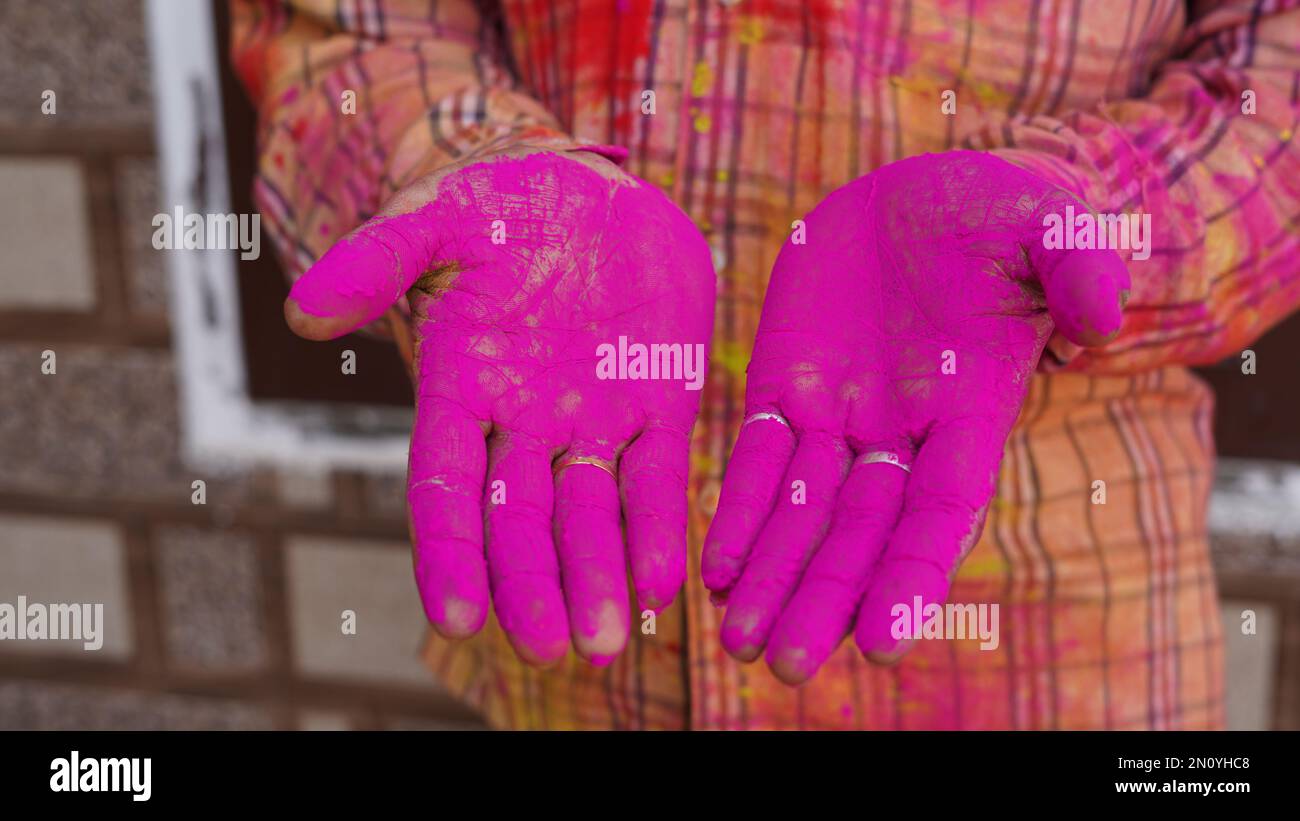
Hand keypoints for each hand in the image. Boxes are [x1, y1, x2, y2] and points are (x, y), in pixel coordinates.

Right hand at [286, 147, 714, 665]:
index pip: (444, 488)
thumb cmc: (501, 206)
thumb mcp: (435, 218)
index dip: (450, 553)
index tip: (456, 618)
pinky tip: (666, 580)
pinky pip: (660, 476)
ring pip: (592, 514)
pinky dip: (661, 527)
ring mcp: (594, 418)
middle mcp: (524, 422)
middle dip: (532, 585)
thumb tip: (302, 314)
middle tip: (552, 649)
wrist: (592, 190)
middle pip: (521, 521)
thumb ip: (376, 261)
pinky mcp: (661, 403)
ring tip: (607, 641)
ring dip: (598, 575)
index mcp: (461, 388)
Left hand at [702, 151, 1128, 682]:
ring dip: (772, 576)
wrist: (916, 194)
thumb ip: (1076, 265)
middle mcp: (902, 434)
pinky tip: (715, 572)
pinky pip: (755, 460)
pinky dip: (737, 513)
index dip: (913, 574)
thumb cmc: (997, 212)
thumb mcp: (1045, 225)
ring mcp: (840, 416)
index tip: (881, 641)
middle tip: (788, 665)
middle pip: (861, 533)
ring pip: (801, 512)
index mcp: (971, 412)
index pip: (943, 510)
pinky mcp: (784, 388)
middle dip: (825, 597)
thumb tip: (1105, 319)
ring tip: (738, 642)